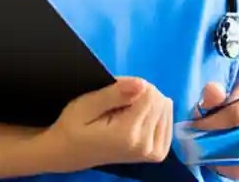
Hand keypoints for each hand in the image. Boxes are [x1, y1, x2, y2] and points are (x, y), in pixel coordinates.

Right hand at [45, 77, 173, 171]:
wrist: (70, 152)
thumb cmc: (74, 126)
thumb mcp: (86, 104)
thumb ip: (115, 94)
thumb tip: (142, 84)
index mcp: (128, 134)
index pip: (150, 94)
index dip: (133, 86)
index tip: (115, 93)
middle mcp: (145, 146)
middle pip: (159, 100)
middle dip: (141, 94)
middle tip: (117, 104)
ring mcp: (153, 152)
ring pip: (166, 108)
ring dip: (147, 104)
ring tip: (125, 113)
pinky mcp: (157, 153)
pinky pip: (168, 121)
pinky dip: (155, 114)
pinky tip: (139, 118)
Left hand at [191, 82, 238, 179]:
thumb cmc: (237, 103)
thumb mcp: (227, 92)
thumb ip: (216, 92)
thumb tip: (212, 90)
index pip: (237, 115)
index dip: (212, 121)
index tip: (195, 124)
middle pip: (236, 138)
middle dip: (213, 138)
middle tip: (198, 137)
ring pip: (237, 155)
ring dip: (217, 152)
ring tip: (207, 146)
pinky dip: (224, 166)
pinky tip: (216, 157)